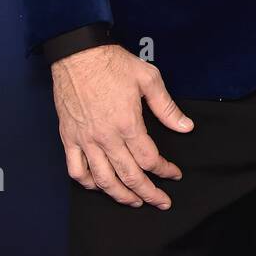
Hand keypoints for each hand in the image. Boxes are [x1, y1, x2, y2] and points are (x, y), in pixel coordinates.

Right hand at [51, 42, 192, 207]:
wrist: (78, 53)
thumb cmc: (114, 64)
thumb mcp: (149, 79)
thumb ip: (167, 108)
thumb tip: (186, 127)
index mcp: (128, 123)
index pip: (150, 159)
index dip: (165, 171)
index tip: (174, 174)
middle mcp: (106, 137)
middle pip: (130, 176)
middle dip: (148, 193)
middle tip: (161, 202)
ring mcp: (85, 140)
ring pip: (103, 180)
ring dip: (120, 196)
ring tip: (134, 202)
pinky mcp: (69, 138)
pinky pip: (75, 170)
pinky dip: (88, 183)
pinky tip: (99, 186)